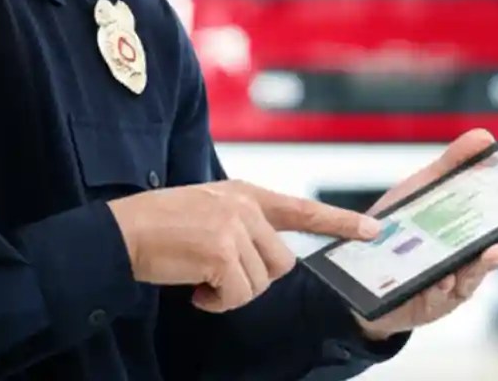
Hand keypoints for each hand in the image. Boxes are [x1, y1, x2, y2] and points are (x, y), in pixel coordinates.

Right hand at [108, 180, 380, 313]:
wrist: (123, 231)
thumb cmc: (160, 226)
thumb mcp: (208, 211)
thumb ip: (242, 225)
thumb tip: (268, 260)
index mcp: (244, 194)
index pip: (302, 209)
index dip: (340, 222)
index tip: (374, 230)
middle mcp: (244, 206)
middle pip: (282, 262)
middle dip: (255, 279)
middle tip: (219, 277)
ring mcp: (234, 226)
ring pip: (260, 282)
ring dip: (231, 292)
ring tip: (201, 279)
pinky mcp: (221, 251)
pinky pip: (238, 294)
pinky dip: (217, 302)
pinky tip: (195, 291)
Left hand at [353, 128, 497, 339]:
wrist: (362, 267)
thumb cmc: (400, 228)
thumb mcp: (424, 188)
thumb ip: (452, 164)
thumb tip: (484, 137)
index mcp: (472, 233)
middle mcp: (469, 260)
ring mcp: (453, 283)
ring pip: (473, 275)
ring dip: (484, 263)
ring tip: (495, 251)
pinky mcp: (430, 301)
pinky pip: (439, 294)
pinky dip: (443, 284)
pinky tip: (442, 278)